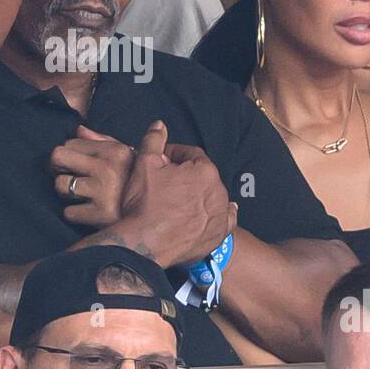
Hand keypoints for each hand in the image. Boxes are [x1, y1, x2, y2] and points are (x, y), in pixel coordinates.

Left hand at [52, 125, 135, 227]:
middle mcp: (106, 168)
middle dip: (57, 167)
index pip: (70, 143)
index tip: (76, 164)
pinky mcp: (99, 214)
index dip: (69, 154)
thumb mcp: (127, 157)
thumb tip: (79, 129)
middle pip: (57, 157)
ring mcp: (102, 191)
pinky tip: (88, 211)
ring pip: (60, 185)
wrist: (155, 217)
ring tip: (80, 194)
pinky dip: (76, 214)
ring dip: (66, 192)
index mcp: (113, 151)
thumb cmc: (135, 184)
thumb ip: (102, 141)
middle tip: (68, 175)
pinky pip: (69, 212)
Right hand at [114, 121, 235, 268]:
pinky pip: (225, 220)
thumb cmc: (145, 204)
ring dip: (199, 195)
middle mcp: (219, 192)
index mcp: (205, 171)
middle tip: (166, 182)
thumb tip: (159, 125)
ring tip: (178, 200)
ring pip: (212, 197)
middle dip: (187, 176)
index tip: (162, 161)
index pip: (192, 155)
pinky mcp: (217, 236)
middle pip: (203, 176)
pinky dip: (219, 215)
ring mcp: (220, 216)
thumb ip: (154, 140)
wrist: (144, 243)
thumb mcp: (144, 164)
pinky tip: (214, 214)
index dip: (175, 155)